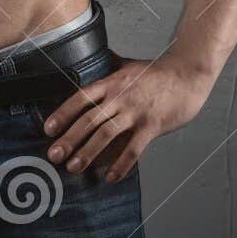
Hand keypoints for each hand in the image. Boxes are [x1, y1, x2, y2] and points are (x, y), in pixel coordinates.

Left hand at [42, 56, 211, 182]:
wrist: (188, 75)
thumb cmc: (157, 73)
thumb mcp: (128, 66)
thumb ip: (109, 66)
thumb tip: (94, 59)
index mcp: (111, 82)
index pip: (80, 98)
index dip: (62, 113)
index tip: (48, 129)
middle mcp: (120, 97)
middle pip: (89, 119)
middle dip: (69, 138)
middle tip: (53, 155)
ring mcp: (136, 112)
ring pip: (106, 134)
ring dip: (88, 152)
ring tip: (73, 167)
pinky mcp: (152, 125)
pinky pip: (133, 149)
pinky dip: (120, 165)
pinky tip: (109, 177)